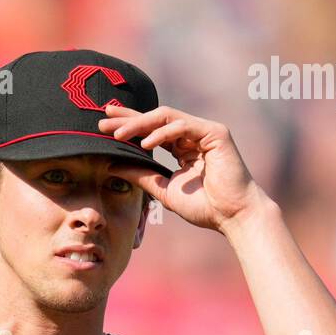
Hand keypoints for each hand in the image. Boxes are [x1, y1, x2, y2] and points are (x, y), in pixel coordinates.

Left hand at [98, 104, 268, 231]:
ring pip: (166, 117)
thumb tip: (112, 166)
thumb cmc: (205, 207)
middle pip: (156, 118)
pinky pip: (183, 126)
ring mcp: (204, 131)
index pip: (151, 131)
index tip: (103, 127)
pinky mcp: (215, 133)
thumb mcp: (164, 191)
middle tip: (103, 119)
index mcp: (182, 147)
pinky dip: (163, 133)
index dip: (128, 126)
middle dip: (128, 118)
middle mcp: (193, 135)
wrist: (232, 216)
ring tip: (118, 135)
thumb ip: (142, 177)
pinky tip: (145, 144)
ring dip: (140, 125)